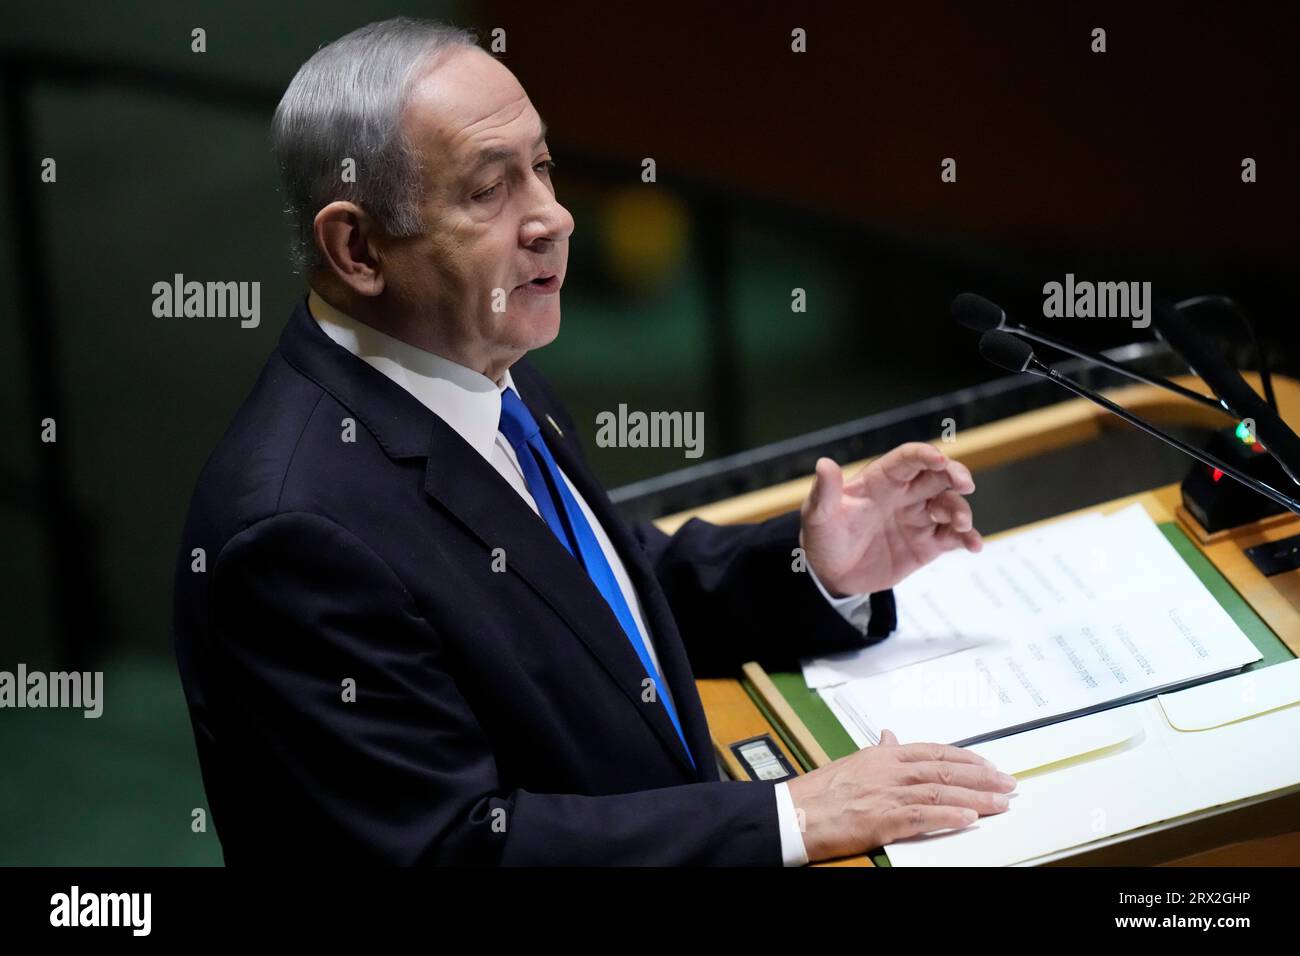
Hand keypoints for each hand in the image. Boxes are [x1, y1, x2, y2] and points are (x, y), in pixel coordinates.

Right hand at [786, 729, 1016, 861]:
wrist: (794, 813)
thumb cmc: (818, 793)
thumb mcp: (851, 763)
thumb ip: (878, 751)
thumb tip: (892, 737)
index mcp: (882, 756)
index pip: (934, 751)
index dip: (966, 757)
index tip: (988, 765)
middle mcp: (888, 770)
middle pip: (945, 769)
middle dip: (982, 777)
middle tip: (1008, 783)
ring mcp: (886, 793)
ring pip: (940, 790)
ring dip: (976, 797)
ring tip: (1001, 803)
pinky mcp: (882, 818)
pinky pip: (922, 815)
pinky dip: (948, 815)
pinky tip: (969, 818)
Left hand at [799, 442, 981, 595]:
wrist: (831, 574)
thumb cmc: (824, 537)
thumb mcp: (818, 516)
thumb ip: (825, 492)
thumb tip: (824, 464)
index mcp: (881, 480)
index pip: (908, 459)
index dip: (924, 455)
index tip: (939, 459)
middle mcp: (905, 494)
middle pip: (938, 475)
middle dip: (955, 474)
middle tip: (964, 483)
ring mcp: (919, 518)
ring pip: (950, 505)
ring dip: (961, 510)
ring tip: (960, 524)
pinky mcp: (928, 544)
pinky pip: (954, 537)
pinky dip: (968, 538)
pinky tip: (974, 545)